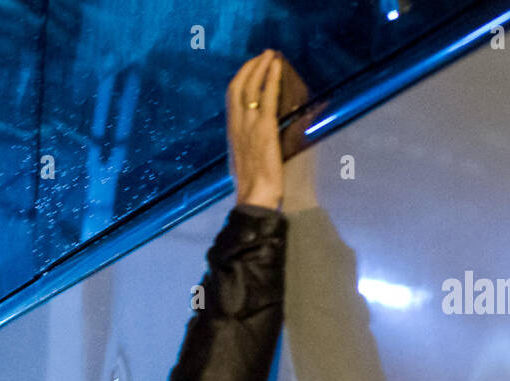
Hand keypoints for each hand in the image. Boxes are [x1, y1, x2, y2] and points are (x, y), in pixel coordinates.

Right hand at [227, 50, 285, 209]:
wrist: (255, 197)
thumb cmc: (252, 188)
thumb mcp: (244, 163)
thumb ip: (248, 148)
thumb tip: (254, 142)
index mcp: (232, 133)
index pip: (231, 99)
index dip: (241, 80)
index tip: (251, 69)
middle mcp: (237, 126)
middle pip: (238, 87)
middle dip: (250, 68)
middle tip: (263, 56)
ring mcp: (249, 126)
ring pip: (251, 87)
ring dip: (261, 67)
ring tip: (271, 55)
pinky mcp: (264, 128)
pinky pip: (267, 97)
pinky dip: (271, 78)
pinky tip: (277, 67)